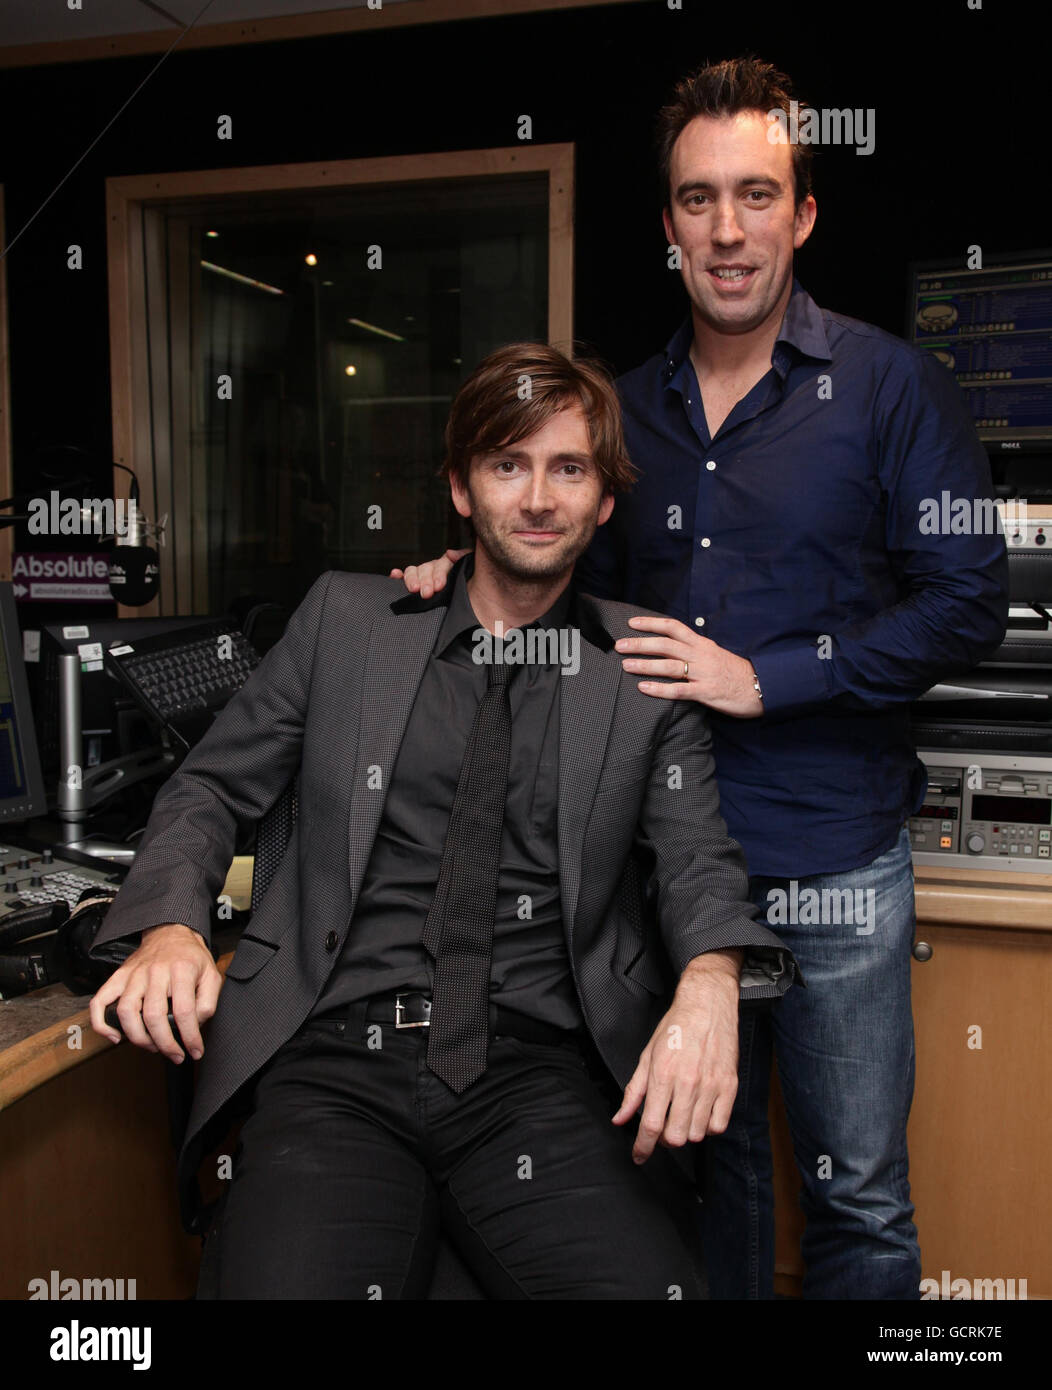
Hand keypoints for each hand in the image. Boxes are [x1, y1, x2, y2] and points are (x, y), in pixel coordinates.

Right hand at [88, 923, 221, 1063]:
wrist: (170, 932)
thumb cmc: (190, 957)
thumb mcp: (211, 974)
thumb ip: (208, 1001)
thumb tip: (195, 1025)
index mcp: (181, 969)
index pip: (184, 1011)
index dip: (190, 1037)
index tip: (195, 1051)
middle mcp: (154, 972)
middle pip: (153, 1016)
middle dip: (165, 1043)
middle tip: (175, 1055)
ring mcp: (133, 975)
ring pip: (126, 1012)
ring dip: (138, 1038)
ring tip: (152, 1047)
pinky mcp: (118, 977)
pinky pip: (99, 1001)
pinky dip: (101, 1023)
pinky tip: (115, 1037)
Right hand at [389, 548, 468, 597]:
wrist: (476, 609)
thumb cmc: (474, 591)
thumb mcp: (472, 571)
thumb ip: (465, 559)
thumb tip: (450, 553)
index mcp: (448, 566)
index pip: (441, 565)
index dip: (439, 574)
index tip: (439, 586)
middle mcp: (434, 571)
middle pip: (425, 569)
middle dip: (425, 580)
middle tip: (426, 593)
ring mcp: (423, 579)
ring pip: (413, 572)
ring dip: (411, 579)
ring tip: (414, 589)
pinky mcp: (414, 588)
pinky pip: (403, 579)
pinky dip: (398, 576)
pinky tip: (395, 574)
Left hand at [611, 950, 740, 1162]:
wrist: (708, 1005)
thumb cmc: (676, 1026)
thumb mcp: (647, 1055)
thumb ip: (633, 1091)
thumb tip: (620, 1118)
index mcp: (663, 1074)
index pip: (651, 1125)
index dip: (643, 1147)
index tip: (639, 1156)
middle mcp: (687, 1083)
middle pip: (675, 1137)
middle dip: (664, 1140)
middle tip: (662, 1128)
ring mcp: (711, 1086)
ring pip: (697, 1134)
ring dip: (686, 1132)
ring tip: (681, 1115)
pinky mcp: (730, 1085)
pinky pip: (719, 1125)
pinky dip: (708, 1126)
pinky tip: (701, 1113)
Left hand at [615, 616, 762, 716]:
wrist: (761, 687)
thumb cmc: (736, 672)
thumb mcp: (715, 654)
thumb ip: (694, 650)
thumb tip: (673, 647)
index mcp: (702, 644)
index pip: (673, 627)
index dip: (652, 623)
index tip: (632, 622)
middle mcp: (700, 655)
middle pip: (665, 645)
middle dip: (640, 643)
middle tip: (619, 645)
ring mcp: (703, 673)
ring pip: (669, 666)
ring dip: (645, 665)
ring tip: (625, 665)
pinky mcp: (706, 692)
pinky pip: (679, 690)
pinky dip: (660, 689)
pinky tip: (644, 688)